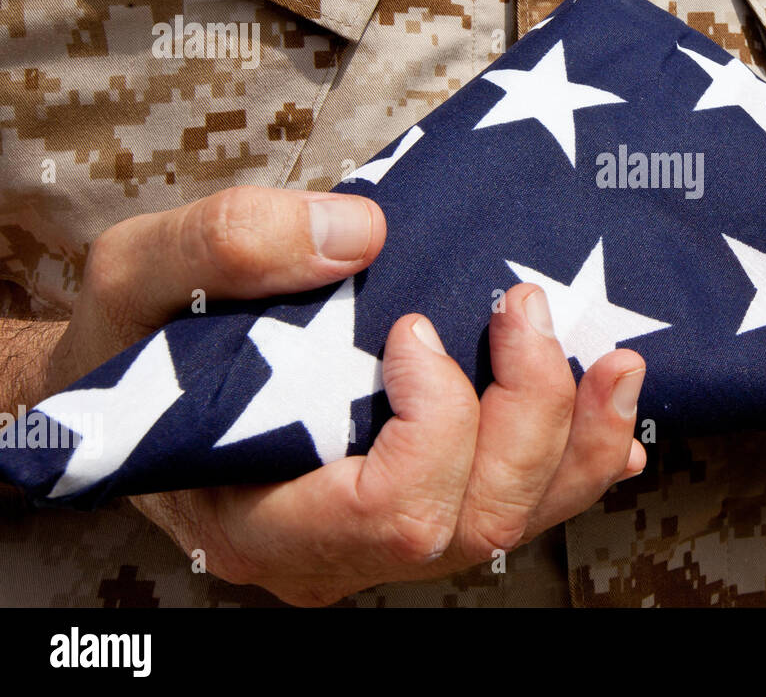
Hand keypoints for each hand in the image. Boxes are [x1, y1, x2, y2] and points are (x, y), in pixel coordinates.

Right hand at [15, 185, 645, 604]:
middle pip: (474, 521)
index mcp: (262, 520)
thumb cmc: (130, 344)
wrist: (133, 383)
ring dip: (578, 442)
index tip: (412, 329)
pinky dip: (577, 465)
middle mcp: (335, 553)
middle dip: (529, 413)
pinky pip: (518, 510)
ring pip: (515, 525)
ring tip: (616, 361)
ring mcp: (384, 542)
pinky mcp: (421, 508)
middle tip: (526, 307)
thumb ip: (226, 246)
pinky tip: (614, 423)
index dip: (434, 425)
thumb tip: (361, 231)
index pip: (390, 513)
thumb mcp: (139, 276)